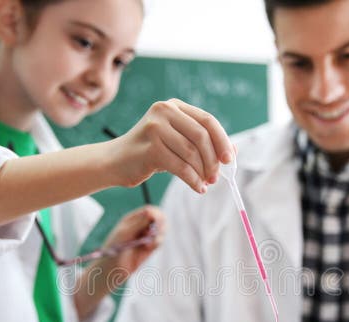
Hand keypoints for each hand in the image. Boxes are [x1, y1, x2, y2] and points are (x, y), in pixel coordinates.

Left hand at [98, 206, 165, 287]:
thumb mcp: (125, 234)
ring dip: (159, 235)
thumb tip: (151, 211)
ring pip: (161, 229)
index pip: (149, 210)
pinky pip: (159, 240)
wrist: (112, 269)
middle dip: (160, 224)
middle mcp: (140, 226)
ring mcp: (146, 236)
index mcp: (132, 219)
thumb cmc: (114, 249)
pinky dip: (157, 243)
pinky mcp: (149, 247)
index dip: (156, 213)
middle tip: (156, 232)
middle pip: (158, 218)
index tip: (156, 220)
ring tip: (150, 243)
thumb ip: (139, 223)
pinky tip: (148, 248)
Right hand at [108, 99, 233, 193]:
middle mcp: (164, 111)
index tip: (230, 160)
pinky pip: (181, 167)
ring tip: (205, 183)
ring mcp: (155, 128)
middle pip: (202, 136)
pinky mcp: (150, 148)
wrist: (115, 162)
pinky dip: (193, 180)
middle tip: (216, 177)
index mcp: (174, 106)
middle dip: (213, 160)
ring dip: (203, 172)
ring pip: (192, 153)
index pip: (208, 120)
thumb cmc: (150, 153)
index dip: (222, 141)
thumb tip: (234, 152)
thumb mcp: (177, 142)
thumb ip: (202, 143)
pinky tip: (197, 188)